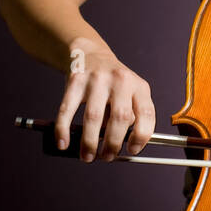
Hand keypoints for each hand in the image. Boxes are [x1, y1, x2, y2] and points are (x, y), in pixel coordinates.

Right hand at [54, 38, 155, 161]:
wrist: (90, 53)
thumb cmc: (113, 83)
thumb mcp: (130, 93)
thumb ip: (130, 116)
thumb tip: (118, 146)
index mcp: (139, 86)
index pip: (146, 114)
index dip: (141, 137)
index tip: (132, 150)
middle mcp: (121, 80)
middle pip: (120, 118)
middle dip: (113, 144)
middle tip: (106, 157)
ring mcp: (97, 79)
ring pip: (94, 117)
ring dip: (89, 142)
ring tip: (87, 156)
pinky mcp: (76, 80)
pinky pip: (68, 109)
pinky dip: (64, 129)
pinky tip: (64, 143)